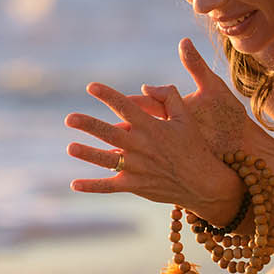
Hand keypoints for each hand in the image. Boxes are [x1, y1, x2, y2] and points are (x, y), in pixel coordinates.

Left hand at [64, 39, 251, 207]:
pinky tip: (74, 184)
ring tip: (70, 147)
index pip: (125, 107)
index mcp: (152, 127)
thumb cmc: (195, 147)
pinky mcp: (135, 185)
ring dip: (87, 153)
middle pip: (109, 133)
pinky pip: (109, 186)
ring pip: (106, 159)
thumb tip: (146, 86)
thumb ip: (169, 97)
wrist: (204, 183)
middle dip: (89, 125)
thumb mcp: (186, 118)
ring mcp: (136, 168)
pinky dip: (92, 186)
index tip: (91, 86)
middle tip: (70, 118)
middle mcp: (141, 146)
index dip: (107, 95)